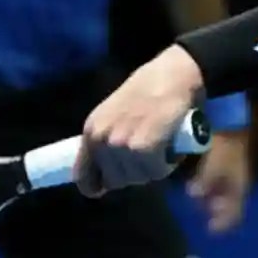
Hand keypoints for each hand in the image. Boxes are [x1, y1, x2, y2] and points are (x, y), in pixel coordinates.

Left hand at [74, 46, 204, 196]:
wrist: (174, 72)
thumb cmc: (149, 90)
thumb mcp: (115, 114)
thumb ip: (108, 140)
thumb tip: (106, 177)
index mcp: (91, 130)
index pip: (83, 176)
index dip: (98, 185)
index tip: (110, 185)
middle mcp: (102, 138)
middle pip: (116, 181)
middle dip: (134, 172)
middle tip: (149, 153)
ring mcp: (122, 144)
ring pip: (138, 178)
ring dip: (152, 168)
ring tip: (161, 146)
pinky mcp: (144, 147)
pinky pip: (156, 172)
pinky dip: (167, 165)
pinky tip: (171, 147)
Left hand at [188, 130, 250, 232]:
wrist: (233, 115)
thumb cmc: (226, 142)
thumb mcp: (215, 164)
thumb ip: (204, 182)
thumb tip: (194, 195)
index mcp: (240, 186)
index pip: (235, 213)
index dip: (223, 224)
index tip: (210, 230)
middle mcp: (240, 181)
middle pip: (230, 203)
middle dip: (215, 210)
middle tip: (200, 212)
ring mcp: (235, 169)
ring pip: (224, 190)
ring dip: (211, 196)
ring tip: (195, 197)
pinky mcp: (228, 157)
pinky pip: (219, 178)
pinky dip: (209, 183)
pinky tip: (197, 180)